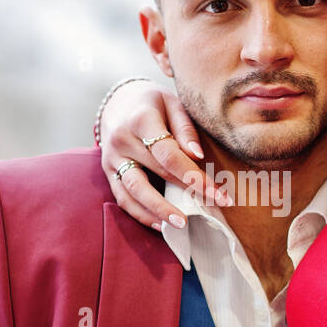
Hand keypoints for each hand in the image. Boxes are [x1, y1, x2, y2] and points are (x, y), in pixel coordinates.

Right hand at [97, 80, 232, 227]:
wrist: (118, 101)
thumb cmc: (152, 102)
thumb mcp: (172, 103)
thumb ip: (185, 128)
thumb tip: (196, 156)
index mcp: (140, 120)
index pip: (170, 154)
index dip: (194, 176)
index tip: (218, 194)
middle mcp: (122, 141)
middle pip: (157, 173)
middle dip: (186, 194)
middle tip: (211, 209)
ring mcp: (112, 158)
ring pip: (134, 191)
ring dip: (158, 210)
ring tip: (181, 224)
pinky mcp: (108, 171)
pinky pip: (122, 198)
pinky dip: (141, 213)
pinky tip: (160, 224)